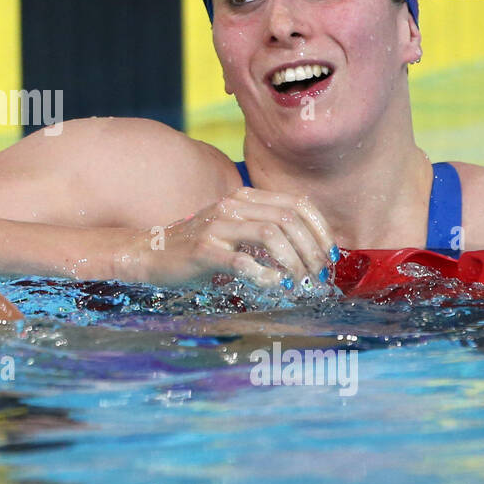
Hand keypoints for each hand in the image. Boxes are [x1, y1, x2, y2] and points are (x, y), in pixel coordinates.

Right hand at [122, 188, 337, 287]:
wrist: (153, 253)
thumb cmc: (201, 247)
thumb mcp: (236, 230)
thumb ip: (267, 231)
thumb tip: (312, 251)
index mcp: (245, 197)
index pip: (297, 204)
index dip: (321, 229)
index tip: (330, 255)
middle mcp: (233, 205)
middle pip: (288, 220)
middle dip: (311, 250)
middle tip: (317, 275)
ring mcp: (217, 225)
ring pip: (271, 236)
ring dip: (293, 263)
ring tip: (299, 283)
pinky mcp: (204, 250)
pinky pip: (242, 261)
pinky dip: (265, 275)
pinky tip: (274, 286)